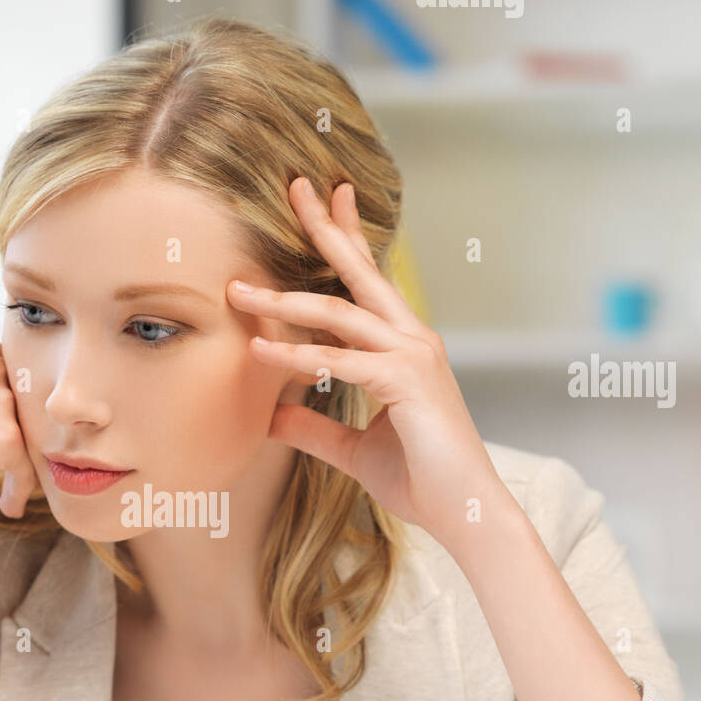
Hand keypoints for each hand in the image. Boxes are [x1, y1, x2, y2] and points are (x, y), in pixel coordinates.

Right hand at [0, 317, 39, 525]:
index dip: (0, 410)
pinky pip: (28, 466)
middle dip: (17, 434)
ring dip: (23, 463)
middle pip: (24, 404)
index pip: (8, 375)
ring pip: (30, 434)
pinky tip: (9, 508)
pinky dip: (21, 490)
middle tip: (8, 469)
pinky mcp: (7, 436)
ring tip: (9, 492)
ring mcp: (0, 399)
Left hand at [226, 177, 509, 554]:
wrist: (463, 514)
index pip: (370, 280)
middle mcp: (413, 339)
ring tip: (237, 291)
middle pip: (360, 271)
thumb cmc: (420, 479)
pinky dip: (295, 356)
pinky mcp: (406, 382)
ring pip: (340, 312)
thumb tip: (271, 416)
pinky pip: (339, 361)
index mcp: (404, 346)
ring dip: (283, 301)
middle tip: (294, 186)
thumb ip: (313, 427)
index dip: (347, 237)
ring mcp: (413, 356)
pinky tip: (258, 351)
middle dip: (325, 228)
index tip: (325, 200)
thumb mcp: (352, 450)